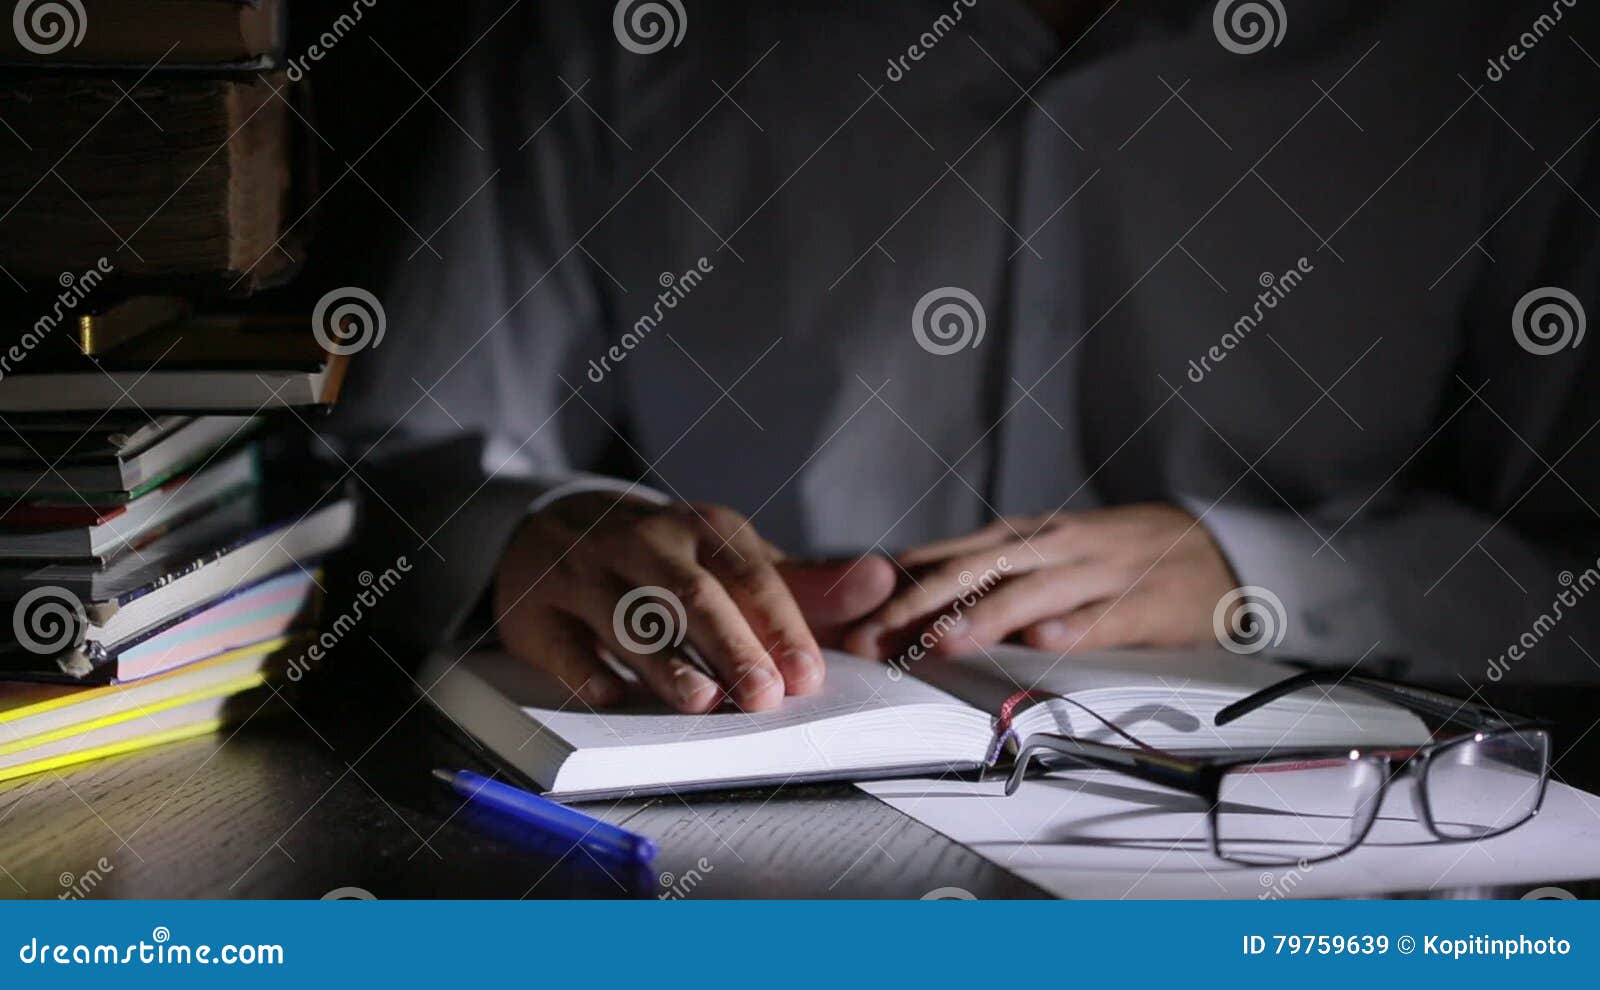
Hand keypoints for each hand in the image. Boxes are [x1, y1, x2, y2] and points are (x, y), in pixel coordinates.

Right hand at [492, 491, 895, 712]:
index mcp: (700, 529)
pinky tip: (614, 699)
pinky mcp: (537, 611)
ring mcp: (584, 575)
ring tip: (702, 702)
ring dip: (665, 662)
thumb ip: (804, 584)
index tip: (807, 677)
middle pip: (691, 593)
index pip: (748, 575)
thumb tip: (882, 581)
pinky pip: (562, 642)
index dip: (780, 626)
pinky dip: (588, 672)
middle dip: (731, 645)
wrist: (552, 531)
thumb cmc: (665, 561)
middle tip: (763, 698)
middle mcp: (641, 543)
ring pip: (627, 617)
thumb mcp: (731, 560)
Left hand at [844, 503, 1238, 659]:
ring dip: (984, 617)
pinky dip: (1073, 628)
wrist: (1214, 548)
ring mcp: (1099, 570)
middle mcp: (1051, 546)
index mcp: (1021, 538)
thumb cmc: (1114, 560)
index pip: (946, 558)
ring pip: (1032, 591)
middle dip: (918, 605)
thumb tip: (911, 608)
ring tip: (942, 642)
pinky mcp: (1147, 601)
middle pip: (974, 571)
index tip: (850, 617)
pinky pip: (1106, 616)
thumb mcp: (1044, 557)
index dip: (895, 588)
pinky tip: (1042, 643)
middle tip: (873, 639)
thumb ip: (986, 580)